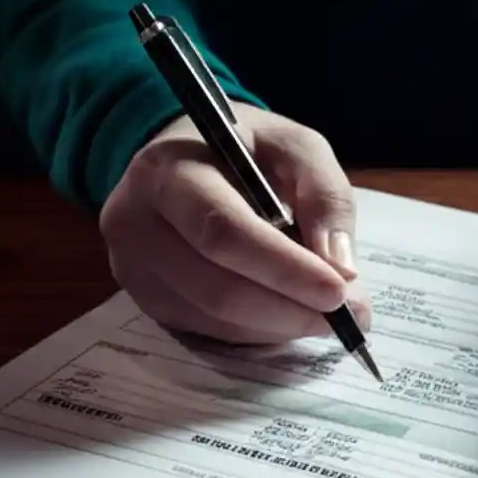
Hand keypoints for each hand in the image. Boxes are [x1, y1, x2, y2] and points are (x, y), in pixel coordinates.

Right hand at [99, 103, 368, 343]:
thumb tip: (341, 267)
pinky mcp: (142, 299)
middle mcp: (135, 222)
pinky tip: (282, 311)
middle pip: (217, 288)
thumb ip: (324, 196)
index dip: (283, 269)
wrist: (181, 155)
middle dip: (289, 309)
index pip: (223, 232)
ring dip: (278, 325)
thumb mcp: (295, 147)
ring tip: (321, 312)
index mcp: (170, 172)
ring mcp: (132, 267)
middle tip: (346, 316)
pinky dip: (256, 331)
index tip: (338, 291)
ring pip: (214, 319)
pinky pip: (206, 331)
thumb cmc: (245, 150)